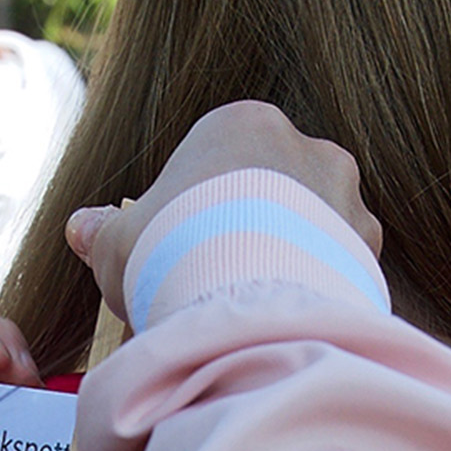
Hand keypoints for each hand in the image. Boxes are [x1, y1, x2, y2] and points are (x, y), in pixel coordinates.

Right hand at [63, 100, 381, 318]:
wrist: (244, 303)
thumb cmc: (170, 256)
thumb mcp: (118, 245)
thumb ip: (102, 232)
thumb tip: (81, 227)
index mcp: (245, 125)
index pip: (219, 163)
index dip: (190, 214)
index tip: (172, 256)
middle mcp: (308, 150)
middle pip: (270, 195)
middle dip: (244, 237)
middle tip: (208, 287)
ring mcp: (347, 200)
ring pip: (308, 233)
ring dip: (283, 265)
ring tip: (246, 313)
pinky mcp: (370, 252)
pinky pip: (337, 273)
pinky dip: (312, 295)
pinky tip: (279, 325)